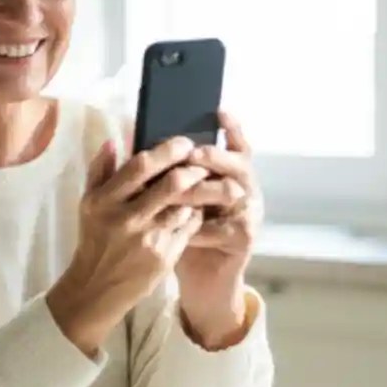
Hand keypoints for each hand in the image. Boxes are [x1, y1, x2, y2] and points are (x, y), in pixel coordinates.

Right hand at [47, 136, 207, 355]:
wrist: (98, 286)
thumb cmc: (95, 238)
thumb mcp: (88, 203)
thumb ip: (100, 170)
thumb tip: (113, 141)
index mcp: (105, 200)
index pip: (141, 166)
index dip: (167, 150)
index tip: (183, 142)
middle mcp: (127, 218)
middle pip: (172, 184)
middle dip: (193, 168)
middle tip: (202, 161)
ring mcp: (149, 239)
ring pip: (186, 205)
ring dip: (198, 191)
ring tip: (203, 182)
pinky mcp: (165, 256)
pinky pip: (190, 227)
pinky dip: (196, 213)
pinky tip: (195, 208)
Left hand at [174, 110, 263, 348]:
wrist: (202, 276)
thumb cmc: (183, 229)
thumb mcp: (170, 197)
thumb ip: (162, 169)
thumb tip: (137, 134)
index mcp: (229, 173)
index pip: (237, 143)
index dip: (232, 127)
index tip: (219, 110)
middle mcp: (245, 188)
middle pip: (240, 163)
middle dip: (216, 157)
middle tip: (194, 154)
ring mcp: (249, 213)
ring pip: (233, 194)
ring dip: (205, 191)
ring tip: (180, 193)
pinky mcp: (243, 240)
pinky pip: (222, 230)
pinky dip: (201, 229)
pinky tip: (182, 231)